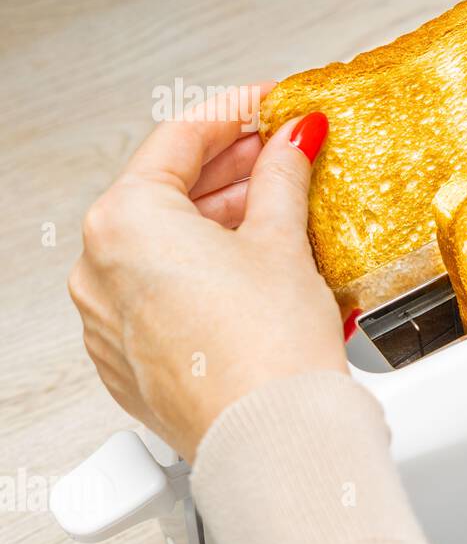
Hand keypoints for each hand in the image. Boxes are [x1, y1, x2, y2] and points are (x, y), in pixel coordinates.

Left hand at [68, 85, 348, 462]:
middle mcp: (98, 270)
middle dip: (231, 169)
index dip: (236, 112)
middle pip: (166, 192)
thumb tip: (290, 142)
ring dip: (221, 222)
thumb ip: (282, 176)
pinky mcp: (132, 361)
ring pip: (164, 247)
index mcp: (123, 223)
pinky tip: (254, 267)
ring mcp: (108, 320)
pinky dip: (205, 271)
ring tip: (280, 210)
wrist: (273, 438)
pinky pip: (164, 294)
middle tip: (285, 152)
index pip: (180, 138)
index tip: (271, 104)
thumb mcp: (283, 240)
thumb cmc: (267, 353)